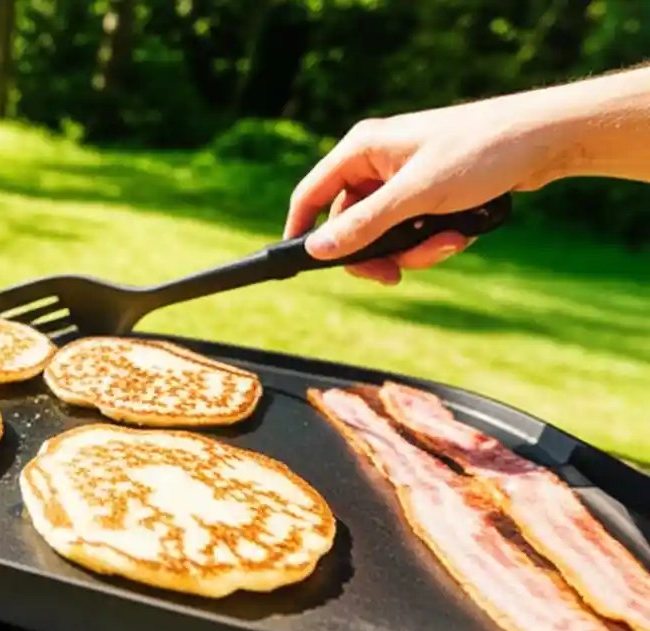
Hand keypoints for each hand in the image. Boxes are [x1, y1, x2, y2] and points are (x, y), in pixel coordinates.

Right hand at [284, 100, 566, 283]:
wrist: (545, 139)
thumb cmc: (481, 151)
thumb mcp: (417, 195)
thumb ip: (366, 224)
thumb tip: (318, 249)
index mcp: (362, 149)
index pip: (312, 195)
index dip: (303, 231)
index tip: (303, 266)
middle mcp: (376, 160)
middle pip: (351, 222)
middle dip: (378, 251)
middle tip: (395, 274)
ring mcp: (403, 175)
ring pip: (385, 230)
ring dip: (413, 248)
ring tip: (448, 244)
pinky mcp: (429, 189)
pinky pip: (413, 226)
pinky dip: (431, 238)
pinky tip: (459, 234)